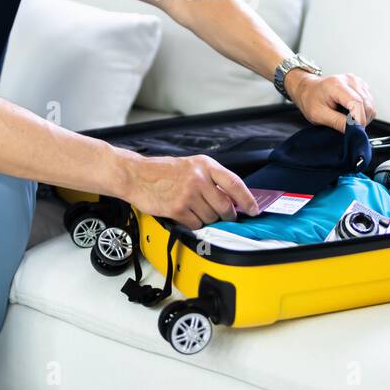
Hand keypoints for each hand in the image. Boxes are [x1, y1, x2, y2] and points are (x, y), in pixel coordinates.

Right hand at [125, 154, 260, 228]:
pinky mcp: (178, 209)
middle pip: (225, 206)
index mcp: (205, 165)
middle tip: (223, 215)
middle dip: (227, 215)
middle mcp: (199, 178)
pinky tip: (184, 213)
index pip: (234, 183)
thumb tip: (231, 197)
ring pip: (211, 218)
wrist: (136, 175)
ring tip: (193, 208)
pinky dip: (193, 223)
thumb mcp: (191, 165)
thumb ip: (210, 178)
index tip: (253, 209)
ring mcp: (188, 194)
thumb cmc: (162, 171)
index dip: (247, 199)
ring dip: (206, 218)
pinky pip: (196, 224)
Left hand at [287, 69, 376, 131]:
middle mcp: (350, 80)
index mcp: (336, 85)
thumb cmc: (311, 99)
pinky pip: (370, 103)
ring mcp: (357, 81)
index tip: (355, 131)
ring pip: (371, 105)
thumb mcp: (318, 115)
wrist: (309, 89)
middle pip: (367, 105)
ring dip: (363, 116)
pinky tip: (351, 112)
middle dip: (361, 120)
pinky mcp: (361, 85)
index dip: (359, 120)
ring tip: (348, 118)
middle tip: (349, 126)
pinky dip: (364, 111)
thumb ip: (336, 122)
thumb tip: (353, 129)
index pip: (357, 103)